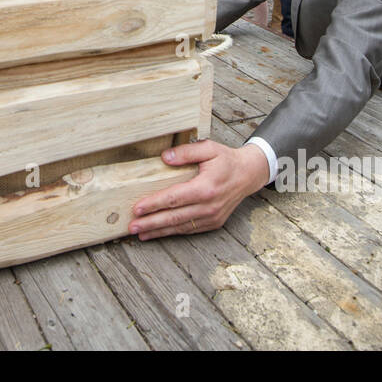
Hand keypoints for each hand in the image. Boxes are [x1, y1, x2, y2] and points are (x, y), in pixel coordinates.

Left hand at [129, 141, 269, 239]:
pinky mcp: (214, 222)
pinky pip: (189, 229)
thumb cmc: (226, 160)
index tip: (137, 208)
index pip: (174, 198)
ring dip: (158, 231)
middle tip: (131, 226)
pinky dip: (173, 232)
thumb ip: (186, 152)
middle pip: (174, 217)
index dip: (154, 204)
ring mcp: (212, 217)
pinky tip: (159, 232)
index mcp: (206, 187)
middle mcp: (209, 206)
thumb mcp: (208, 148)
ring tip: (140, 233)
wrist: (249, 174)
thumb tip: (165, 157)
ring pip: (180, 227)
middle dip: (150, 223)